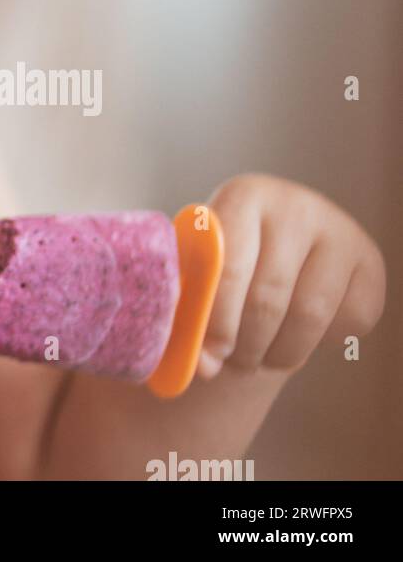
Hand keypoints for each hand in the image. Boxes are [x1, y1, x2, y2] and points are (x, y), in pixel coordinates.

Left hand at [195, 174, 385, 379]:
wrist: (277, 244)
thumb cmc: (228, 259)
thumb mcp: (201, 269)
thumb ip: (193, 308)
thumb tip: (203, 365)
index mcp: (243, 196)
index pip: (229, 267)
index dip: (216, 320)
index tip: (209, 356)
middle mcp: (294, 206)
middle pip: (268, 298)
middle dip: (246, 344)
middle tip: (234, 360)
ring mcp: (338, 231)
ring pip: (309, 316)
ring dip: (280, 351)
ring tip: (260, 353)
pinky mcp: (369, 261)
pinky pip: (350, 321)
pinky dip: (323, 341)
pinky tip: (299, 328)